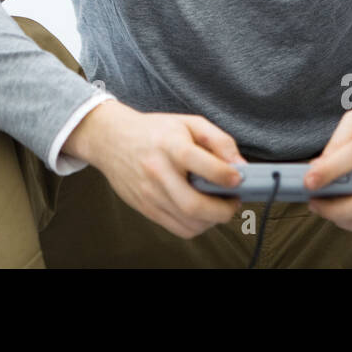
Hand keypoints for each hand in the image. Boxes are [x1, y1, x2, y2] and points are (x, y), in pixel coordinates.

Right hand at [63, 101, 246, 238]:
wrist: (112, 140)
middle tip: (234, 201)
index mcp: (169, 144)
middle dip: (223, 210)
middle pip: (194, 205)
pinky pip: (178, 229)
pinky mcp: (146, 208)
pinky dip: (197, 225)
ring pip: (189, 222)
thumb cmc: (155, 131)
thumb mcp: (189, 123)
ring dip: (213, 220)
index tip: (239, 178)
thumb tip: (240, 165)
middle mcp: (157, 171)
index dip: (224, 174)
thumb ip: (218, 140)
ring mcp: (149, 194)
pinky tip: (202, 211)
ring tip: (219, 205)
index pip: (198, 163)